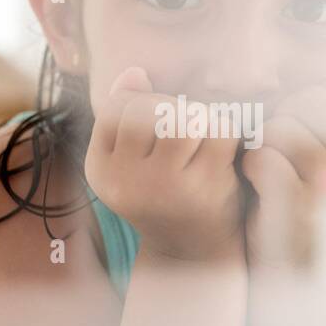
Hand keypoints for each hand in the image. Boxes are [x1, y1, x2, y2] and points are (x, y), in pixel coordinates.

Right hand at [84, 67, 244, 262]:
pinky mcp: (204, 191)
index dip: (145, 103)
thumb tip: (135, 72)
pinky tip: (221, 154)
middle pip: (149, 108)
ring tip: (202, 140)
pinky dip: (225, 133)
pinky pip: (220, 131)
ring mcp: (165, 188)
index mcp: (100, 169)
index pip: (118, 106)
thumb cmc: (161, 193)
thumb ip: (126, 115)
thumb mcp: (130, 159)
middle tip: (186, 133)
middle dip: (174, 109)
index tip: (158, 126)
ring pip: (186, 117)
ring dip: (200, 119)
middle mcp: (125, 181)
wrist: (191, 253)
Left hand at [240, 75, 325, 268]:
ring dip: (266, 142)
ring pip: (282, 127)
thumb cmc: (309, 197)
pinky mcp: (296, 207)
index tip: (304, 129)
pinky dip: (253, 165)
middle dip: (285, 117)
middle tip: (282, 149)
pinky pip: (263, 158)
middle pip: (307, 101)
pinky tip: (260, 181)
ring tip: (274, 164)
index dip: (306, 101)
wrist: (297, 262)